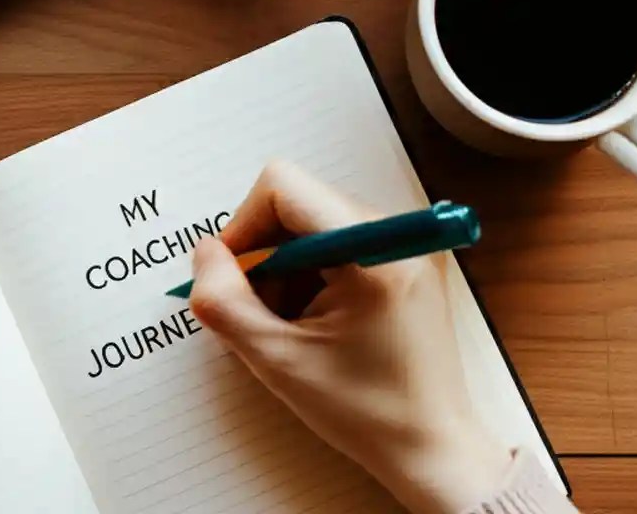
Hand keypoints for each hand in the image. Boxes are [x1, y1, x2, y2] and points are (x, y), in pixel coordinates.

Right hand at [190, 163, 512, 513]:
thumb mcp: (276, 361)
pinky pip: (336, 243)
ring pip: (311, 224)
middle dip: (264, 254)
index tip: (232, 277)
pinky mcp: (402, 261)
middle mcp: (395, 233)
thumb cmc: (366, 411)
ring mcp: (404, 245)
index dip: (242, 227)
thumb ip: (225, 303)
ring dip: (284, 269)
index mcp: (373, 250)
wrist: (432, 450)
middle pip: (296, 203)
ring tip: (290, 326)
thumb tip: (204, 255)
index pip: (283, 187)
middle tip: (259, 312)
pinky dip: (309, 276)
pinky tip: (313, 324)